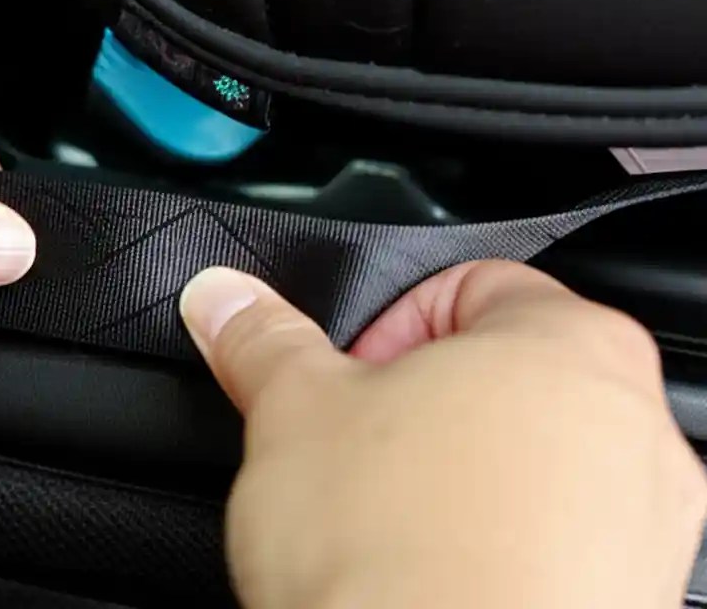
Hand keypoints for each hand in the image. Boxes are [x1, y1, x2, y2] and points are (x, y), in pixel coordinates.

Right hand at [180, 261, 706, 608]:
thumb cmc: (395, 558)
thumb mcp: (294, 412)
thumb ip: (262, 339)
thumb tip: (225, 300)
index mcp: (565, 344)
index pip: (469, 287)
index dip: (386, 330)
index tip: (348, 381)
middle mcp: (628, 425)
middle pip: (504, 376)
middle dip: (421, 408)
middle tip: (358, 451)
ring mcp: (639, 520)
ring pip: (532, 462)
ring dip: (458, 478)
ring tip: (391, 523)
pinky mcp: (626, 596)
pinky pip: (553, 541)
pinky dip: (494, 545)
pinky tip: (432, 574)